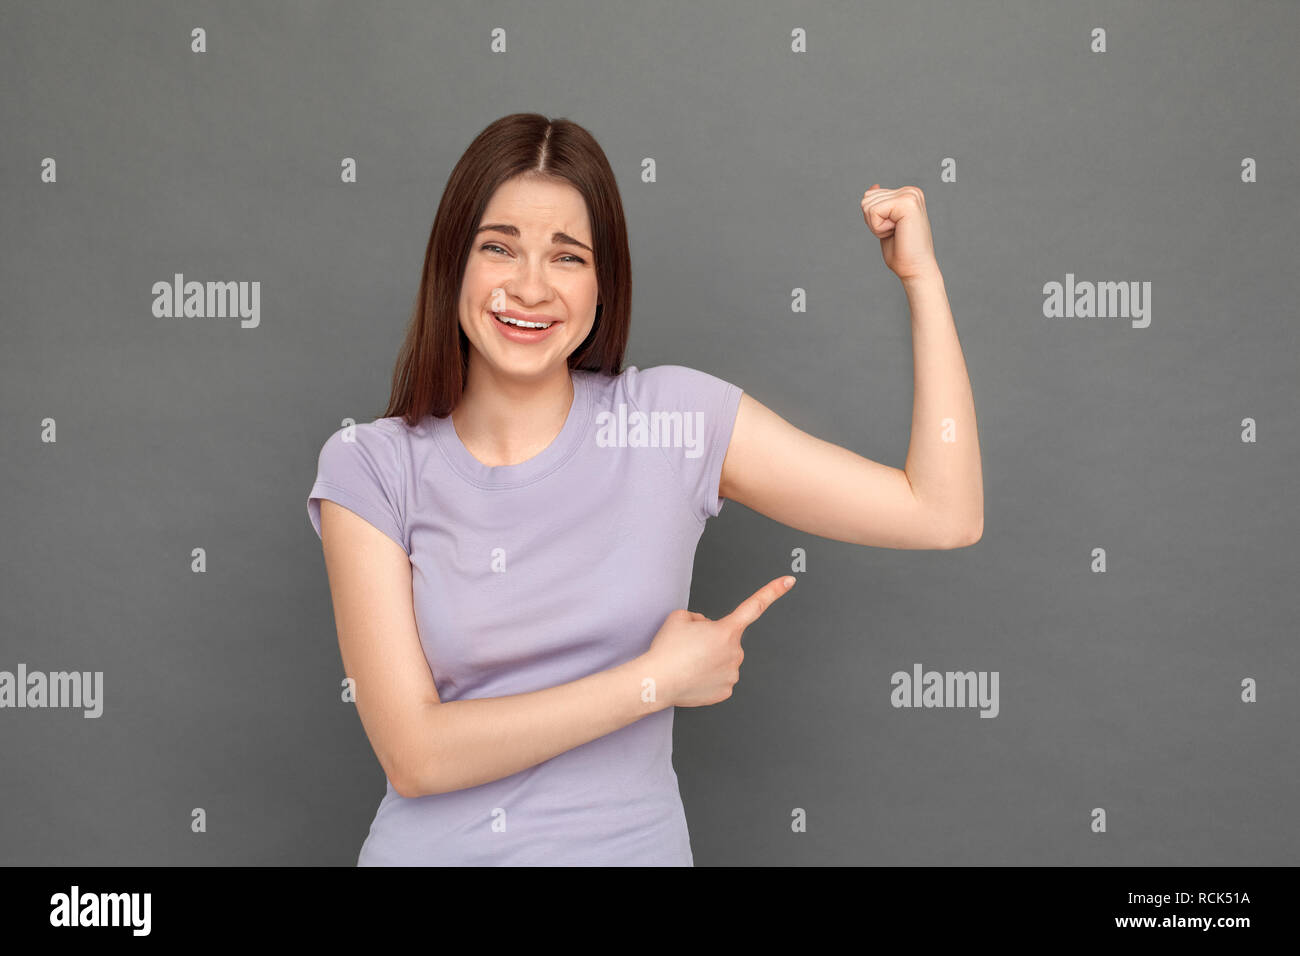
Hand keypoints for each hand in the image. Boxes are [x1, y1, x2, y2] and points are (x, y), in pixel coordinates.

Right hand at [641, 575, 795, 706]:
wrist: (656, 681)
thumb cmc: (667, 649)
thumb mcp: (679, 617)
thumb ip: (699, 618)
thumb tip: (706, 629)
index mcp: (726, 630)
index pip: (755, 605)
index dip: (773, 591)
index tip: (789, 581)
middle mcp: (735, 652)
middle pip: (727, 640)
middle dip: (712, 640)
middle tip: (689, 647)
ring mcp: (732, 674)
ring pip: (723, 660)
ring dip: (709, 659)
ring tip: (688, 663)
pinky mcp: (724, 692)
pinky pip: (719, 679)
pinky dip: (707, 677)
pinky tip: (693, 677)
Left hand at [861, 184, 939, 281]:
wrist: (916, 269)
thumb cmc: (902, 252)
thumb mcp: (885, 224)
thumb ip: (880, 205)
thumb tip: (872, 188)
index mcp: (907, 194)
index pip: (870, 196)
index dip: (873, 219)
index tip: (892, 230)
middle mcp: (911, 191)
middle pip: (867, 199)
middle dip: (873, 221)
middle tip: (894, 233)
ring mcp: (910, 195)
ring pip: (868, 204)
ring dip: (876, 225)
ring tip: (896, 233)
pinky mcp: (907, 203)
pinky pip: (873, 211)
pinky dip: (878, 228)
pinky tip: (896, 233)